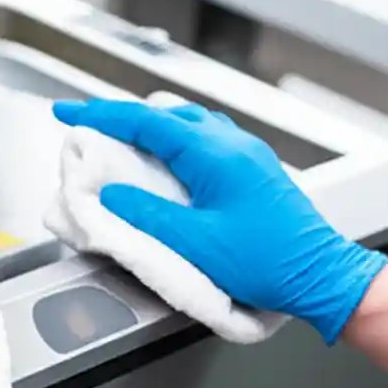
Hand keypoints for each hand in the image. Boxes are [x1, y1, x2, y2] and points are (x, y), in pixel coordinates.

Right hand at [53, 99, 386, 342]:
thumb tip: (111, 195)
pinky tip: (164, 164)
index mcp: (214, 154)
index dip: (99, 115)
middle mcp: (231, 144)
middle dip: (121, 118)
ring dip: (149, 129)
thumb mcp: (194, 243)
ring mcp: (245, 154)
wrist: (320, 275)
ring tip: (119, 144)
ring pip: (186, 124)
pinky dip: (173, 143)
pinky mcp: (252, 170)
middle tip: (89, 128)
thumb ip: (146, 214)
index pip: (144, 121)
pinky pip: (204, 140)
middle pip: (165, 114)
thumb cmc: (267, 262)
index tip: (68, 112)